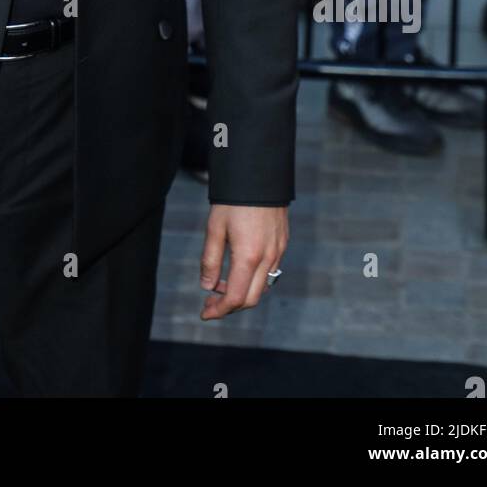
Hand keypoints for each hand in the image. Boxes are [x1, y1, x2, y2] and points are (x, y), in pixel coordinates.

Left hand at [199, 204, 287, 319]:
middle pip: (250, 299)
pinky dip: (253, 280)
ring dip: (242, 293)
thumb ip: (210, 260)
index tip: (204, 312)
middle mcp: (267, 258)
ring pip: (262, 287)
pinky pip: (270, 273)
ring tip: (221, 284)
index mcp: (248, 257)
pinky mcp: (282, 244)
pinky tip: (239, 270)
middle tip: (210, 301)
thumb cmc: (233, 200)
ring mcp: (278, 252)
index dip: (219, 310)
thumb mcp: (215, 228)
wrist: (260, 174)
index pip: (235, 298)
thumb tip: (207, 286)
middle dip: (229, 306)